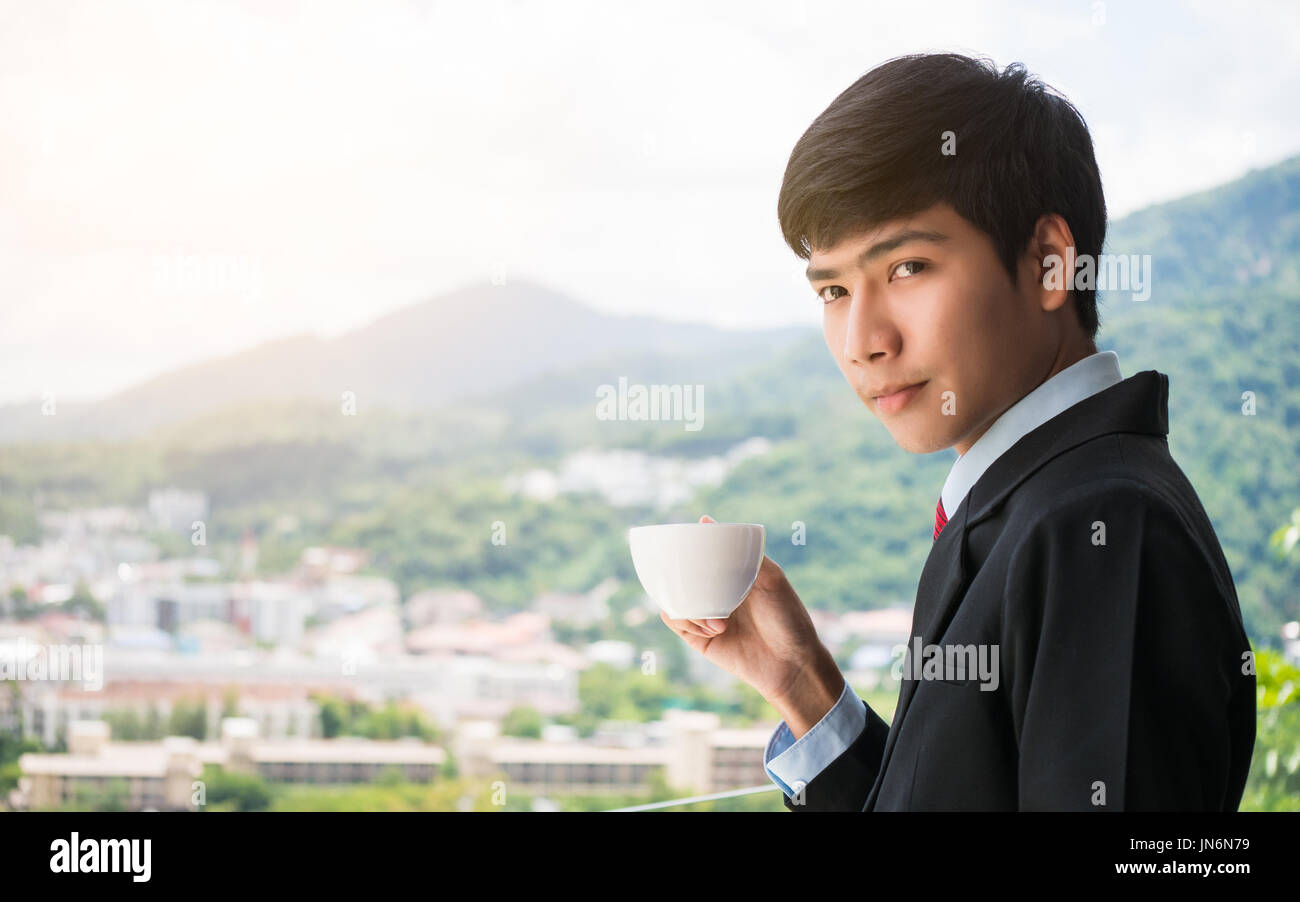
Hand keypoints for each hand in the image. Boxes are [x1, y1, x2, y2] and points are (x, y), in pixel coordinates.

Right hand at [659, 515, 843, 733]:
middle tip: (692, 580)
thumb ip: (743, 552)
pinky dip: (687, 620)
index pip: (700, 554)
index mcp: (732, 574)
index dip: (687, 548)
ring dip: (690, 605)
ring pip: (674, 597)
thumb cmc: (788, 618)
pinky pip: (676, 621)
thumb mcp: (771, 578)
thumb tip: (705, 520)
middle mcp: (716, 592)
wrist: (792, 665)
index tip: (679, 542)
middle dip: (680, 576)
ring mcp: (705, 614)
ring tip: (720, 620)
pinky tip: (714, 628)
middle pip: (681, 576)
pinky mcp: (699, 638)